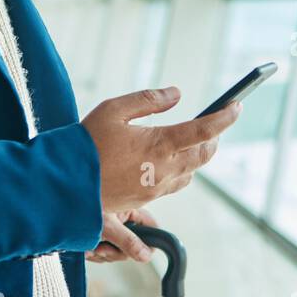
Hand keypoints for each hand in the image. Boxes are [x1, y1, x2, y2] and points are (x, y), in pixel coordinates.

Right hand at [80, 86, 240, 212]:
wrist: (60, 185)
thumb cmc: (84, 144)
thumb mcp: (114, 109)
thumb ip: (148, 99)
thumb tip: (177, 94)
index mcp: (159, 144)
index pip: (204, 130)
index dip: (224, 117)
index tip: (236, 107)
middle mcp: (163, 170)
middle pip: (203, 156)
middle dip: (213, 139)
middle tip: (214, 125)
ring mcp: (154, 190)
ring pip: (190, 174)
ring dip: (196, 158)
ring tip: (190, 143)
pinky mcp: (142, 202)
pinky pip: (170, 190)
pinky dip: (177, 175)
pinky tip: (167, 167)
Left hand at [85, 209, 157, 263]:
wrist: (55, 204)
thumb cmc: (81, 206)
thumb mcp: (107, 226)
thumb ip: (128, 242)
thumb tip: (147, 256)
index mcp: (130, 208)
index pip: (152, 228)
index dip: (149, 243)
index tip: (140, 253)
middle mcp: (123, 217)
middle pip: (134, 245)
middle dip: (116, 251)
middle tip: (102, 249)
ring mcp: (112, 227)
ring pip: (117, 251)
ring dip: (102, 253)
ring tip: (90, 246)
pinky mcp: (100, 236)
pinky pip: (104, 252)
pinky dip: (94, 253)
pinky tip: (84, 248)